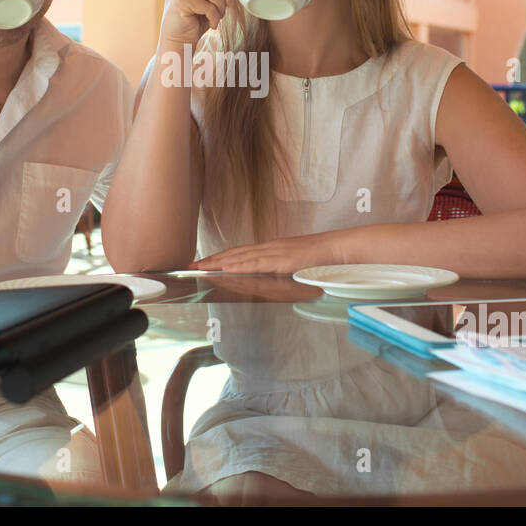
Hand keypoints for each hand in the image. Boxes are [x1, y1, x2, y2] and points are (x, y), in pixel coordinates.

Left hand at [193, 230, 348, 274]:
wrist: (336, 249)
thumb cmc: (318, 258)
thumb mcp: (293, 264)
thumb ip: (278, 269)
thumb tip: (265, 277)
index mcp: (270, 248)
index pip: (238, 252)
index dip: (219, 257)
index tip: (201, 262)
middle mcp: (268, 247)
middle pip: (233, 253)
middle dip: (210, 260)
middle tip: (189, 266)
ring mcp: (274, 252)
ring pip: (240, 257)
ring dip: (218, 262)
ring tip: (200, 267)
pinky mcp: (282, 260)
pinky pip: (256, 264)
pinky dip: (239, 266)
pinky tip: (226, 269)